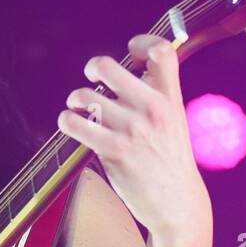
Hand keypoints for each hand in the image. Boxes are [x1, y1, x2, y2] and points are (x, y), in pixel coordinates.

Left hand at [57, 35, 211, 246]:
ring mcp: (131, 129)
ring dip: (76, 100)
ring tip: (80, 108)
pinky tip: (71, 124)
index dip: (142, 42)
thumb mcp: (175, 120)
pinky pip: (74, 123)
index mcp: (171, 98)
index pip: (162, 51)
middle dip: (93, 68)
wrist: (177, 204)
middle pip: (108, 66)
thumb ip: (158, 95)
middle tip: (92, 76)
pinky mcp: (112, 150)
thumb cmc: (171, 162)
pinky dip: (67, 120)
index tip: (132, 51)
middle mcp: (151, 109)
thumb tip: (129, 72)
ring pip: (85, 96)